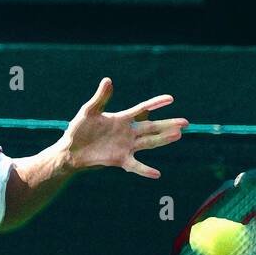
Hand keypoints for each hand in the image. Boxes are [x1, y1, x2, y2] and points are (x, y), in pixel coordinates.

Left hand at [62, 77, 187, 179]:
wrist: (70, 150)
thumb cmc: (78, 129)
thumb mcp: (89, 111)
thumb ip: (100, 98)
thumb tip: (108, 80)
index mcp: (122, 118)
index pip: (143, 109)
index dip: (156, 103)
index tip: (170, 98)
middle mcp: (128, 132)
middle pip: (152, 127)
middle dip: (168, 124)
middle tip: (185, 123)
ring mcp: (126, 146)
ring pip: (149, 143)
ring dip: (163, 140)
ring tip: (178, 135)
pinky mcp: (120, 160)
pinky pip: (135, 166)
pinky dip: (145, 170)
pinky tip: (157, 174)